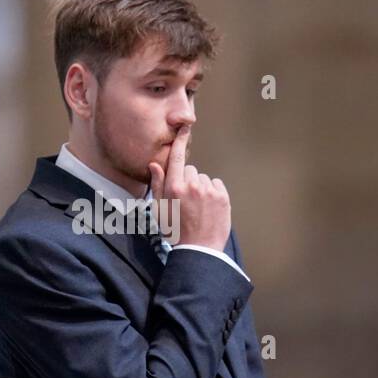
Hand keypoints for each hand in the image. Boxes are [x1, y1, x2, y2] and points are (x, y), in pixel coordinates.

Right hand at [147, 125, 230, 250]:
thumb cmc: (176, 231)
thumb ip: (158, 185)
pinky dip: (213, 192)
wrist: (199, 250)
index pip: (177, 158)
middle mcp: (191, 186)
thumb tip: (154, 165)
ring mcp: (208, 191)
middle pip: (190, 170)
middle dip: (188, 180)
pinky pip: (216, 185)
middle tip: (187, 199)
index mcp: (173, 187)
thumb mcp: (160, 209)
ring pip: (204, 179)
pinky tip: (209, 206)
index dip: (180, 141)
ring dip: (201, 188)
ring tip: (199, 206)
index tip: (184, 127)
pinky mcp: (222, 197)